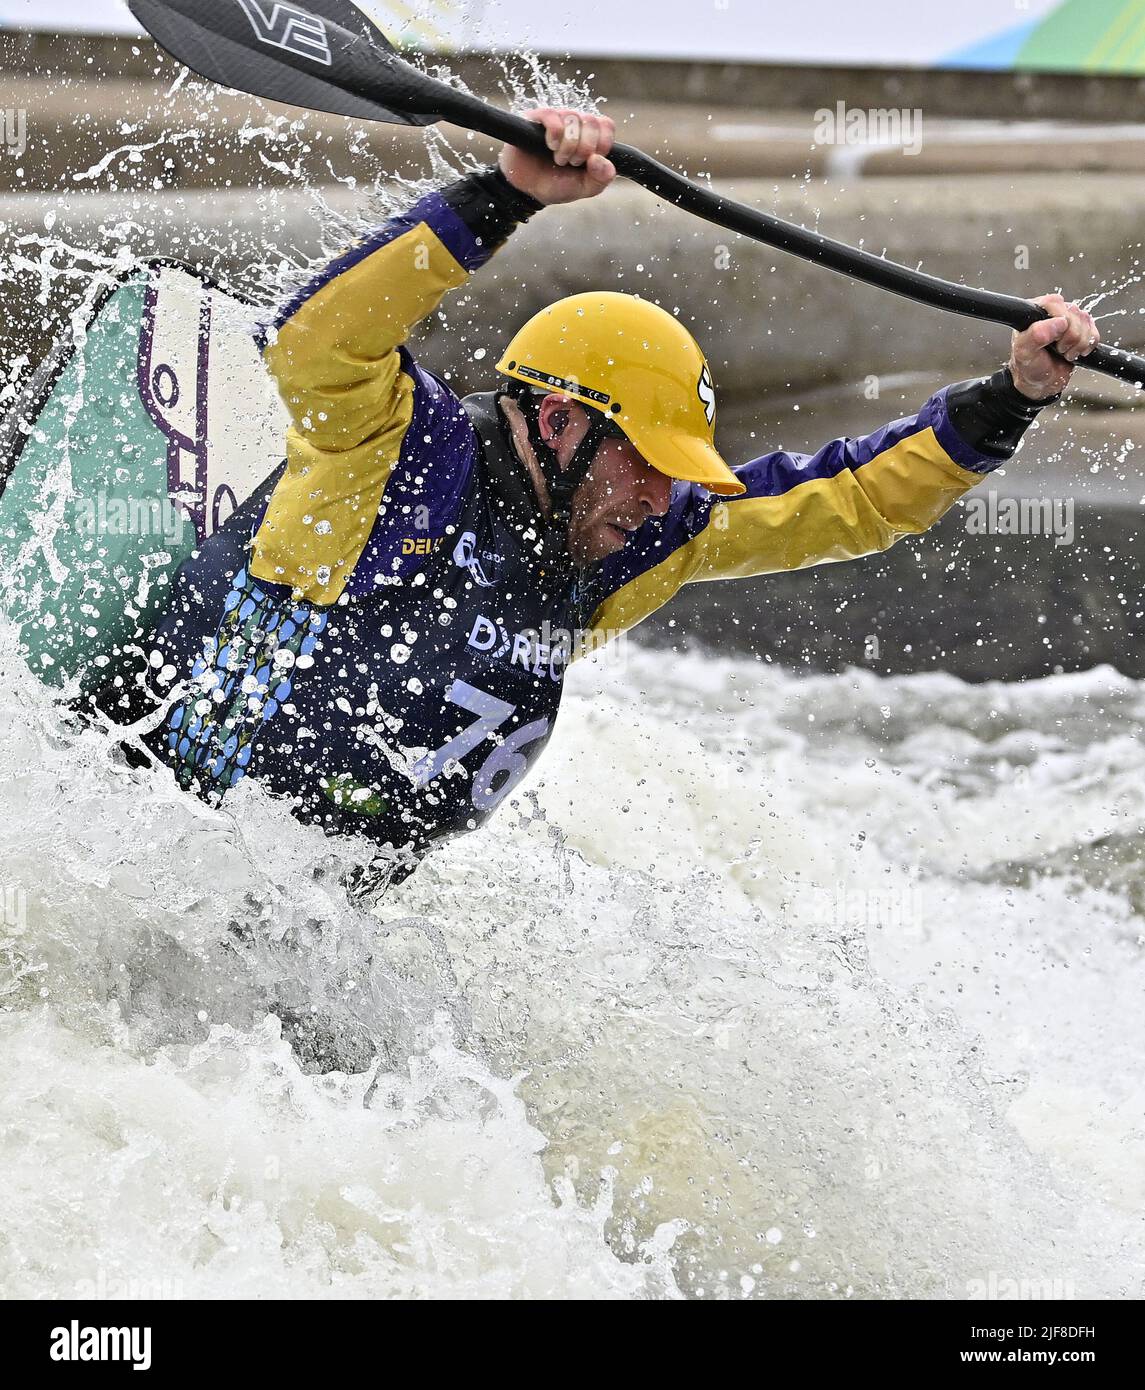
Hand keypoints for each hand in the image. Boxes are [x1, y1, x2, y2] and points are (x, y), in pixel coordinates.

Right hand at [499, 107, 615, 205]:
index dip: (602, 144)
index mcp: (590, 135)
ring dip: (568, 145)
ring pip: (573, 118)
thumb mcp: (584, 188)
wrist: (527, 190)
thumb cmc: (556, 185)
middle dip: (584, 148)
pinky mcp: (537, 117)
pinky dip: (555, 134)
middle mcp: (575, 123)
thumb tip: (601, 161)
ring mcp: (557, 118)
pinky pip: (552, 116)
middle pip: (591, 121)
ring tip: (558, 159)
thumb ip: (601, 178)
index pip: (606, 125)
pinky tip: (550, 146)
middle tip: (572, 163)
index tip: (590, 161)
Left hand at [1008, 293, 1099, 399]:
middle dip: (1069, 337)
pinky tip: (1074, 352)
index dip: (1058, 323)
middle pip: (1075, 314)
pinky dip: (1087, 346)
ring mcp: (1070, 319)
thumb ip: (1036, 335)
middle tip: (1056, 349)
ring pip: (1086, 322)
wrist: (1042, 383)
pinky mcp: (1083, 329)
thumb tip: (1059, 322)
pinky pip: (1095, 333)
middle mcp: (1053, 311)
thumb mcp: (1025, 353)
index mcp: (1035, 311)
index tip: (1052, 340)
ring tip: (1062, 352)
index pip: (1055, 303)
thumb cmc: (1029, 367)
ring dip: (1077, 344)